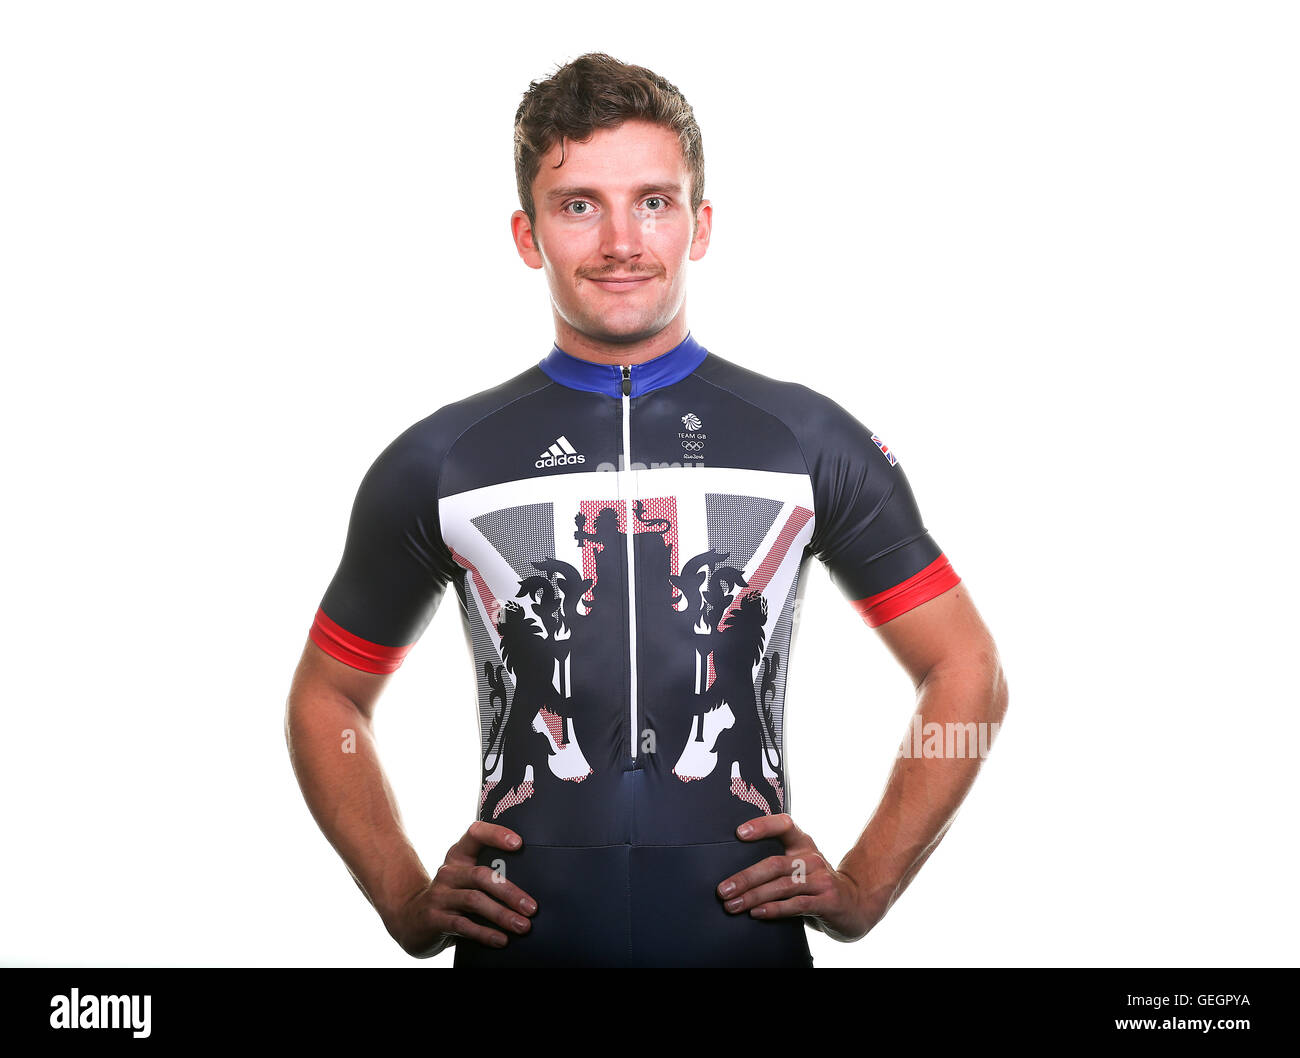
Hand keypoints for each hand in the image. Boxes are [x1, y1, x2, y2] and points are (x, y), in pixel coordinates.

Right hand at [381, 821, 536, 956]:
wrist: (410, 919)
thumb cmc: (450, 897)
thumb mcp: (465, 880)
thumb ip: (489, 876)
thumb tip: (529, 889)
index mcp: (458, 856)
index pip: (475, 834)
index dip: (496, 834)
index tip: (518, 843)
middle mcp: (448, 872)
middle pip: (481, 875)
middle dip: (510, 892)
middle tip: (531, 907)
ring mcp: (439, 895)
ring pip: (474, 900)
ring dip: (502, 914)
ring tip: (522, 926)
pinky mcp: (433, 918)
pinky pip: (462, 925)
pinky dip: (485, 933)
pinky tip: (501, 940)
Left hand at [716, 813, 884, 941]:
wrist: (855, 904)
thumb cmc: (815, 883)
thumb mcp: (800, 865)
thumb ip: (776, 863)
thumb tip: (733, 874)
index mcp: (803, 843)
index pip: (784, 824)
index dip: (762, 826)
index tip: (738, 834)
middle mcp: (812, 857)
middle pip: (774, 864)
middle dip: (745, 877)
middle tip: (723, 890)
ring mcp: (821, 879)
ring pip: (782, 886)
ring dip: (754, 897)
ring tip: (732, 905)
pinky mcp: (827, 901)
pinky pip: (797, 905)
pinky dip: (774, 909)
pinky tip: (757, 913)